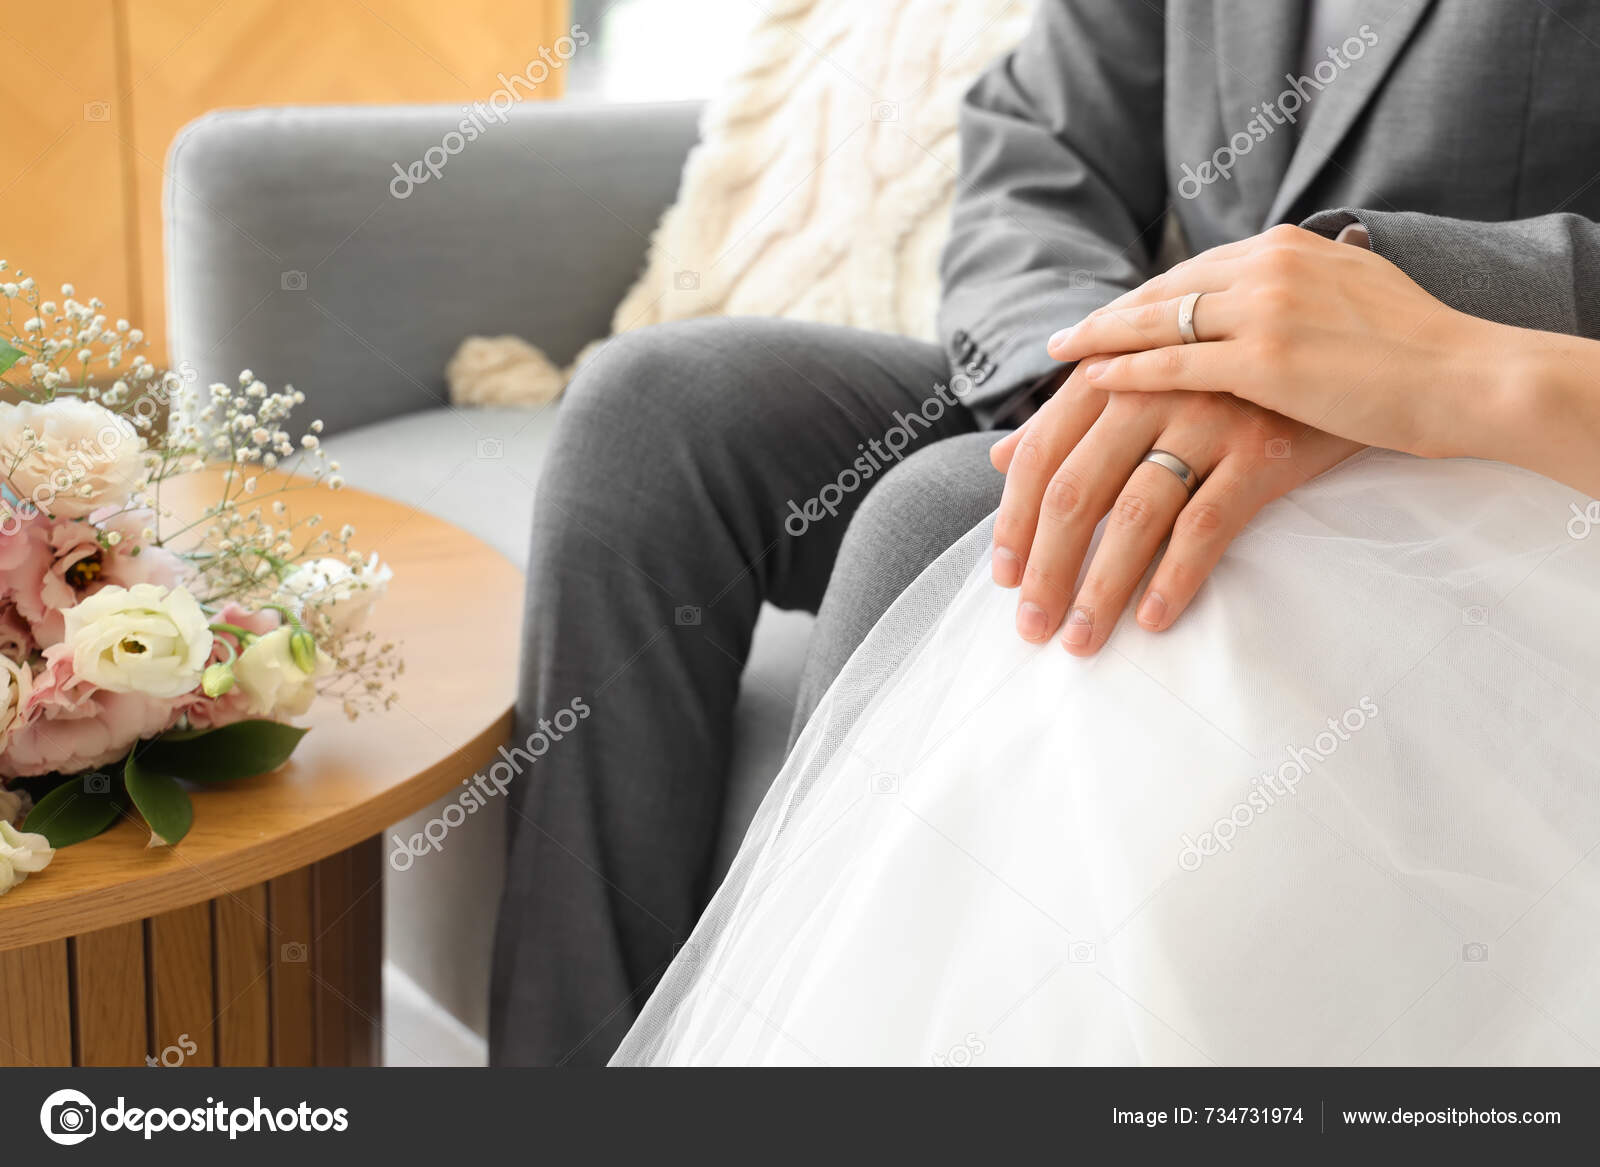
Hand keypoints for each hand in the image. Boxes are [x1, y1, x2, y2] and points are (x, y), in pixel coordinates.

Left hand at [989, 366, 1361, 654]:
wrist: (1346, 354)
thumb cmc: (1229, 380)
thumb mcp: (1146, 382)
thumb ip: (1075, 418)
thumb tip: (1002, 458)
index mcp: (1113, 375)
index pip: (1042, 454)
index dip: (1015, 521)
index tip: (1004, 578)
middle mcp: (1150, 390)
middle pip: (1076, 492)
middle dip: (1047, 569)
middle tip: (1033, 627)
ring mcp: (1207, 418)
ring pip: (1133, 515)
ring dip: (1101, 587)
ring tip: (1082, 639)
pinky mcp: (1261, 451)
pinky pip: (1206, 525)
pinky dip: (1174, 577)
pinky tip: (1152, 619)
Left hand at [1047, 224, 1501, 458]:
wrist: (1468, 374)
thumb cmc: (1413, 351)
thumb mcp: (1347, 294)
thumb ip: (1296, 292)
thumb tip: (1263, 304)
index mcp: (1284, 246)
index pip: (1186, 274)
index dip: (1137, 303)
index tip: (1100, 324)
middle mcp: (1265, 266)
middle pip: (1159, 294)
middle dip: (1104, 322)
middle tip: (1060, 343)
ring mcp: (1263, 310)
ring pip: (1156, 325)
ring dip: (1099, 347)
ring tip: (1060, 359)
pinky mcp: (1265, 360)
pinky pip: (1176, 365)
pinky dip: (1129, 373)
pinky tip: (1094, 384)